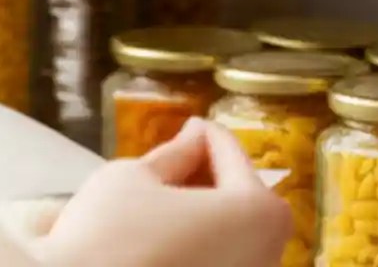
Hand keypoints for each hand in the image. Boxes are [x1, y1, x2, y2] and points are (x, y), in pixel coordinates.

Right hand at [37, 118, 291, 266]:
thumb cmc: (108, 235)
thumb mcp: (134, 177)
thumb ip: (175, 153)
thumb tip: (194, 137)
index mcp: (256, 213)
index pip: (232, 155)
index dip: (205, 134)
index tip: (188, 124)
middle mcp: (269, 253)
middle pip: (244, 199)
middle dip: (212, 174)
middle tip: (177, 160)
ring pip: (236, 235)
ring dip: (209, 212)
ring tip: (168, 199)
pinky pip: (223, 260)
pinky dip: (204, 244)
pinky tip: (169, 236)